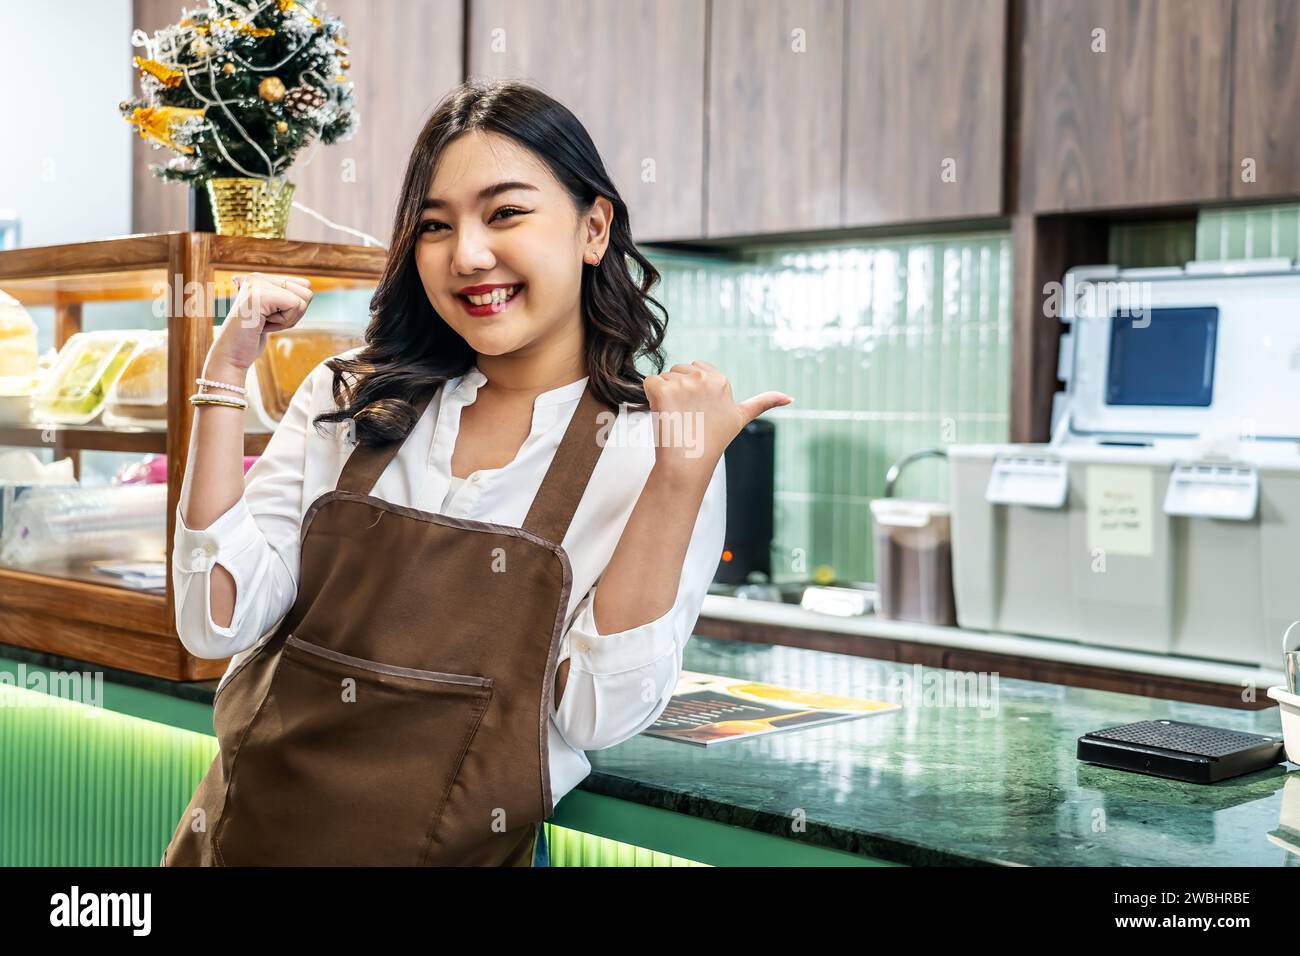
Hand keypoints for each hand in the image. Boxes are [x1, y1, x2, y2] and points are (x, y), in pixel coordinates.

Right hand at [209, 272, 313, 371]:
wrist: (231, 356)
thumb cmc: (251, 339)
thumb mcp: (272, 314)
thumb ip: (286, 298)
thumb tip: (307, 286)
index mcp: (259, 279)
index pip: (304, 286)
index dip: (294, 310)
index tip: (270, 318)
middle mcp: (256, 277)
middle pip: (307, 291)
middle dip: (294, 314)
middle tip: (267, 322)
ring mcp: (256, 283)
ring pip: (303, 299)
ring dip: (288, 319)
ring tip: (263, 322)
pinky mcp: (259, 294)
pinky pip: (295, 305)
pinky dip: (284, 322)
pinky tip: (262, 325)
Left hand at [642, 361, 790, 478]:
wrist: (688, 464)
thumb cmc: (712, 442)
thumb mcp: (740, 418)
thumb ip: (764, 403)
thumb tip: (790, 398)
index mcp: (721, 379)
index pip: (695, 369)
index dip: (692, 390)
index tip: (698, 411)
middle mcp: (704, 377)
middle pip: (677, 371)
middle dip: (677, 391)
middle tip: (686, 417)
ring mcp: (683, 383)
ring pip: (663, 378)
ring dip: (664, 396)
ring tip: (676, 419)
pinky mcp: (663, 390)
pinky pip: (648, 383)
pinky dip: (650, 398)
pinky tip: (663, 415)